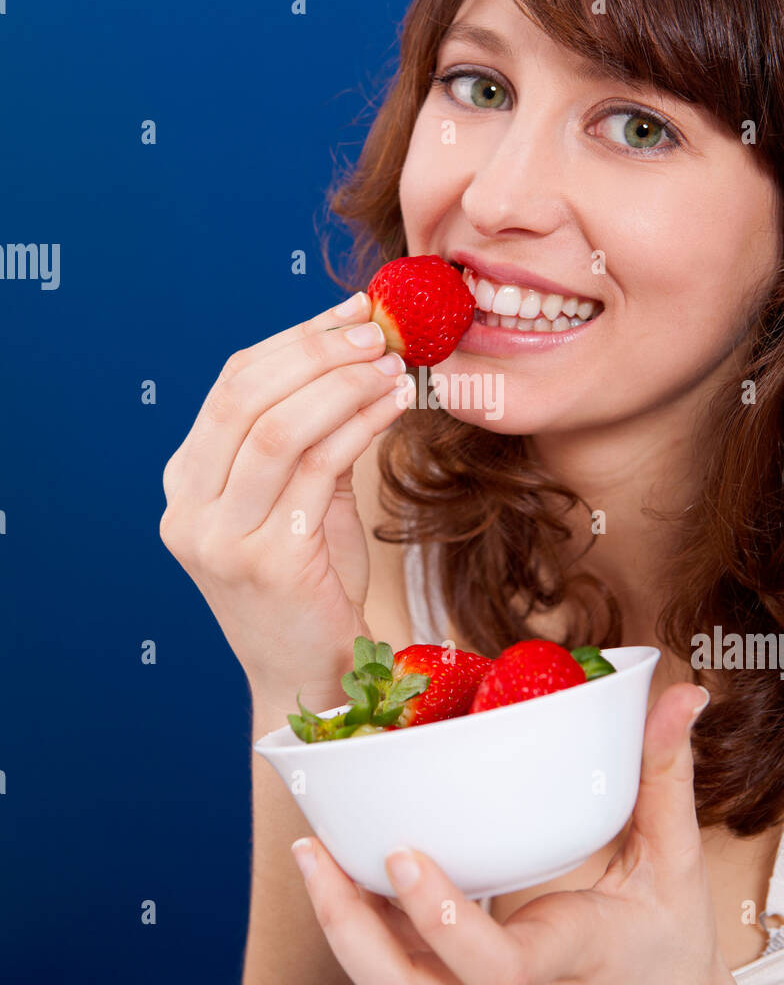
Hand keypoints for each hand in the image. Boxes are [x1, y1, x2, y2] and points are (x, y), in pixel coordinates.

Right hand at [159, 291, 413, 712]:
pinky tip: (395, 405)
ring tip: (392, 364)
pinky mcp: (266, 562)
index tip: (351, 312)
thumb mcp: (298, 496)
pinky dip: (361, 425)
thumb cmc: (310, 581)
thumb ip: (310, 433)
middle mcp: (189, 508)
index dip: (295, 339)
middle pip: (248, 398)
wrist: (311, 673)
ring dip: (344, 385)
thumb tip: (358, 348)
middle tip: (377, 332)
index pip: (232, 385)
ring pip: (280, 430)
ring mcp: (220, 538)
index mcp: (187, 482)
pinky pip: (318, 470)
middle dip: (318, 353)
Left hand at [291, 683, 764, 984]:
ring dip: (339, 923)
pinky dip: (359, 921)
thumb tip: (681, 694)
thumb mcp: (677, 858)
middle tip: (318, 849)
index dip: (443, 919)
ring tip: (314, 848)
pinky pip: (396, 968)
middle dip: (349, 928)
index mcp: (566, 956)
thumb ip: (667, 773)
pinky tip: (342, 866)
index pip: (496, 967)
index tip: (406, 854)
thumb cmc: (669, 944)